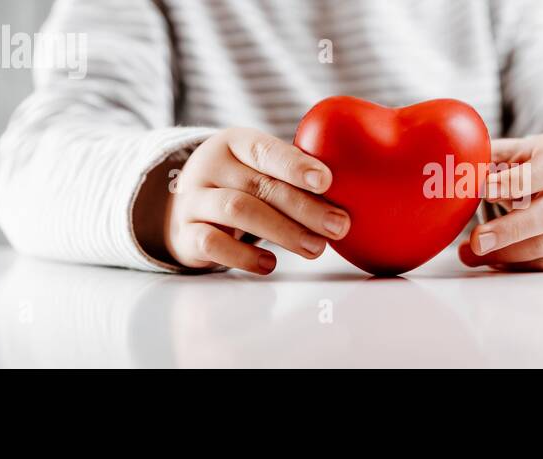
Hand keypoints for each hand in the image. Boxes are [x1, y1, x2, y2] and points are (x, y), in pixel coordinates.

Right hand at [163, 128, 349, 274]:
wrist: (183, 208)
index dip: (295, 165)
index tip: (327, 181)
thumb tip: (359, 187)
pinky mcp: (185, 234)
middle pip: (259, 185)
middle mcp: (210, 167)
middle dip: (304, 207)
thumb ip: (295, 172)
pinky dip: (244, 256)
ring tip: (316, 248)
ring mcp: (193, 200)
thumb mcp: (259, 167)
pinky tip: (270, 263)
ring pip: (237, 211)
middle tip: (340, 225)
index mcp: (234, 143)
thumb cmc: (241, 184)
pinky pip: (213, 244)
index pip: (264, 149)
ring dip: (282, 231)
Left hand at [459, 132, 542, 270]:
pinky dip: (520, 265)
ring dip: (508, 253)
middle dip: (511, 229)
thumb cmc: (539, 169)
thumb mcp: (519, 154)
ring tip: (471, 253)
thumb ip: (489, 159)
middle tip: (476, 240)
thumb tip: (451, 171)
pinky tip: (495, 259)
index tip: (482, 191)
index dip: (517, 182)